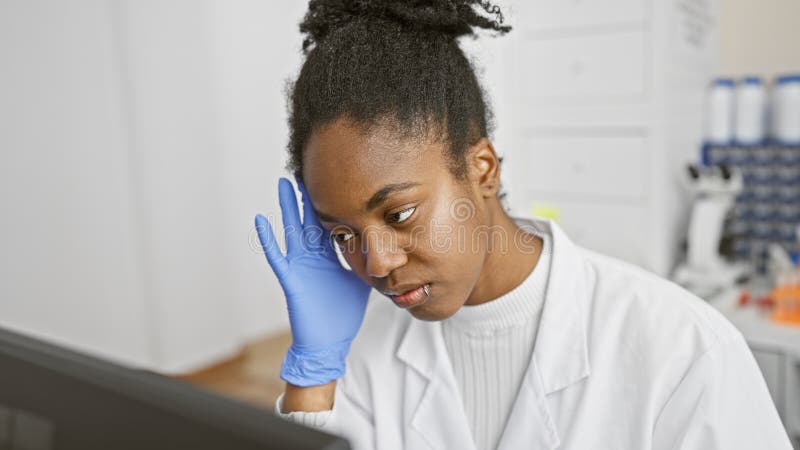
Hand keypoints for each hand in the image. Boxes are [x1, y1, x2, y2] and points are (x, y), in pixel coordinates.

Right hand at [255, 176, 371, 386]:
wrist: (329, 342)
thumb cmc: (343, 313)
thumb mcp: (362, 281)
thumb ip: (370, 263)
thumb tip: (392, 248)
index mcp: (330, 256)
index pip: (331, 222)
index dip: (332, 202)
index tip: (335, 179)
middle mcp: (314, 256)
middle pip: (310, 219)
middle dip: (309, 196)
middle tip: (308, 168)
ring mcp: (300, 265)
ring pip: (293, 230)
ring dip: (288, 207)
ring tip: (284, 182)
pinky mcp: (291, 279)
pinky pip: (277, 256)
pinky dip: (268, 239)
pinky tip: (260, 220)